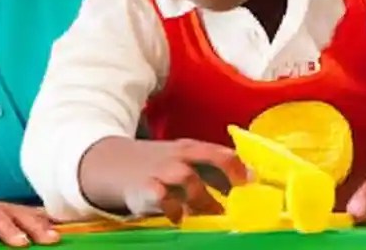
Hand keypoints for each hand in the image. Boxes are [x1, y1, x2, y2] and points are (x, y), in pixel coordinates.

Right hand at [79, 137, 250, 222]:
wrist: (112, 163)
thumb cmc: (157, 165)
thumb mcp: (182, 158)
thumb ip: (212, 168)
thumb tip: (251, 179)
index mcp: (190, 149)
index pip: (221, 153)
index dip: (240, 168)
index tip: (254, 184)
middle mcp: (178, 157)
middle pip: (209, 158)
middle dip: (228, 175)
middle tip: (240, 197)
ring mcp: (161, 172)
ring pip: (189, 179)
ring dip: (205, 199)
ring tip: (215, 215)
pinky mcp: (146, 191)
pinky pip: (163, 199)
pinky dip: (173, 208)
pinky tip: (179, 216)